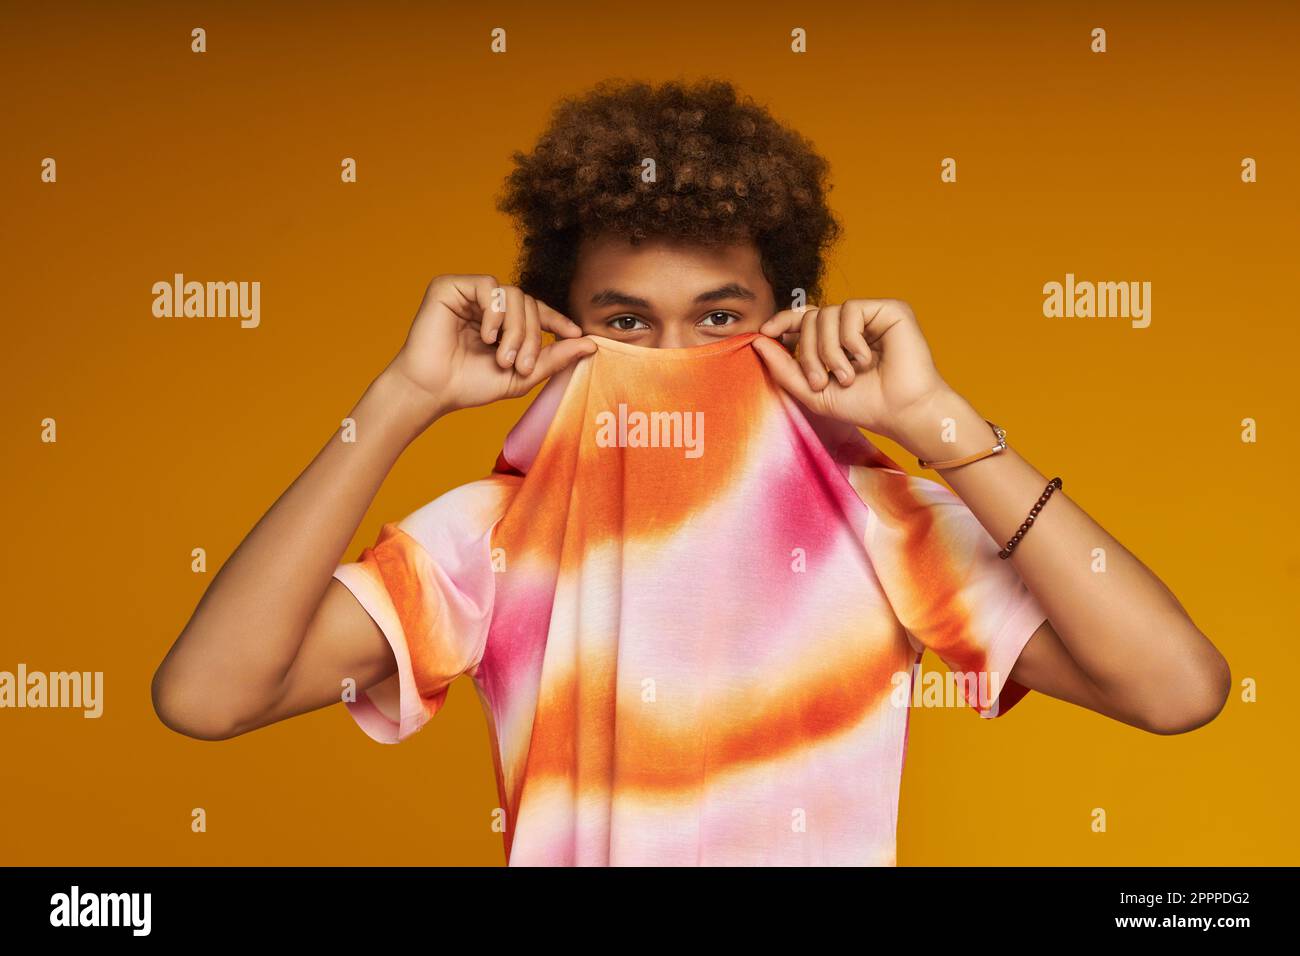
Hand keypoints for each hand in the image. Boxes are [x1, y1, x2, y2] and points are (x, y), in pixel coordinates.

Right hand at [384, 274, 596, 420]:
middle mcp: (487, 304)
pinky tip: (485, 336)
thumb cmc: (470, 385)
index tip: (575, 334)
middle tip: (518, 365)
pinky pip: (489, 287)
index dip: (557, 320)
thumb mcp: (521, 375)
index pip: (537, 310)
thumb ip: (553, 359)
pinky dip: (494, 314)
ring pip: (513, 294)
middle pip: (528, 303)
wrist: (433, 391)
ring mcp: (468, 294)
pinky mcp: (450, 287)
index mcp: (502, 322)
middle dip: (531, 336)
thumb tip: (591, 345)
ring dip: (515, 328)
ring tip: (501, 356)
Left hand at [751, 298, 953, 445]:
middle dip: (809, 352)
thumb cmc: (863, 406)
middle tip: (822, 381)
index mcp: (835, 340)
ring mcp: (871, 316)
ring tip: (847, 376)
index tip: (765, 332)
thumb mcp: (813, 392)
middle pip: (811, 319)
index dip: (783, 320)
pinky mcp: (890, 310)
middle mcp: (852, 325)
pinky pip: (851, 310)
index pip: (803, 319)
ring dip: (830, 351)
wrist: (900, 413)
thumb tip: (757, 340)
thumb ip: (784, 368)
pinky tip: (865, 359)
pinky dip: (851, 340)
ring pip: (827, 314)